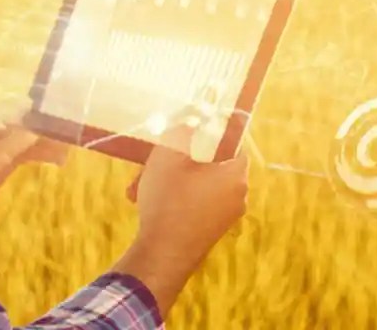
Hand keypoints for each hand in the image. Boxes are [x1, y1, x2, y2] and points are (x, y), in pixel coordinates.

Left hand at [0, 106, 68, 208]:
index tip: (65, 114)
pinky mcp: (2, 157)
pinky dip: (41, 154)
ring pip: (30, 138)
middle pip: (30, 123)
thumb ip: (19, 140)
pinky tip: (56, 160)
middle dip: (51, 130)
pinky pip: (26, 151)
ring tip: (68, 154)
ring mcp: (0, 142)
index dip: (45, 111)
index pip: (25, 109)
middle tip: (71, 138)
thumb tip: (42, 126)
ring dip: (49, 144)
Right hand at [113, 121, 250, 316]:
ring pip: (196, 184)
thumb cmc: (169, 200)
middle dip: (177, 159)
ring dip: (169, 179)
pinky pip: (193, 203)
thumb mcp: (169, 155)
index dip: (211, 132)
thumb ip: (182, 130)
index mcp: (236, 175)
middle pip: (209, 164)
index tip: (187, 130)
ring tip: (138, 184)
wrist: (162, 256)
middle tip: (153, 160)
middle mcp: (237, 196)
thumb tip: (192, 119)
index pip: (233, 142)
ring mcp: (224, 216)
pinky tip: (142, 200)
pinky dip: (173, 197)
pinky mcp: (209, 231)